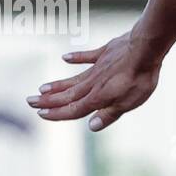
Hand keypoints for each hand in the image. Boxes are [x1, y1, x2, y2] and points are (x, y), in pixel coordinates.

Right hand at [27, 31, 160, 130]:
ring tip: (41, 88)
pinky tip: (65, 58)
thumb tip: (91, 126)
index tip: (41, 114)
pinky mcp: (105, 53)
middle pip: (68, 95)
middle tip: (29, 101)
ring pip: (73, 79)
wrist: (146, 49)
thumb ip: (109, 114)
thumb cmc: (139, 78)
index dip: (57, 114)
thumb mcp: (129, 103)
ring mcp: (98, 67)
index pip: (73, 109)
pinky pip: (87, 56)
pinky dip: (76, 57)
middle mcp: (93, 83)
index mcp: (98, 97)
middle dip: (48, 100)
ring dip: (57, 84)